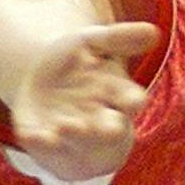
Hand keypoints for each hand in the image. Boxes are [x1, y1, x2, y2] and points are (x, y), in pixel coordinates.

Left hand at [12, 22, 159, 181]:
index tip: (133, 101)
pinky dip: (39, 146)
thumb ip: (119, 39)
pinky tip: (31, 135)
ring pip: (79, 147)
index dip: (131, 102)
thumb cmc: (76, 59)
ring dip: (74, 139)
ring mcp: (73, 138)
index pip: (131, 102)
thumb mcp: (93, 42)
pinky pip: (45, 152)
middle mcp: (100, 122)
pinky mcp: (46, 146)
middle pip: (109, 133)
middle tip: (105, 128)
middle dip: (105, 131)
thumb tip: (152, 31)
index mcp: (118, 97)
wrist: (37, 74)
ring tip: (64, 126)